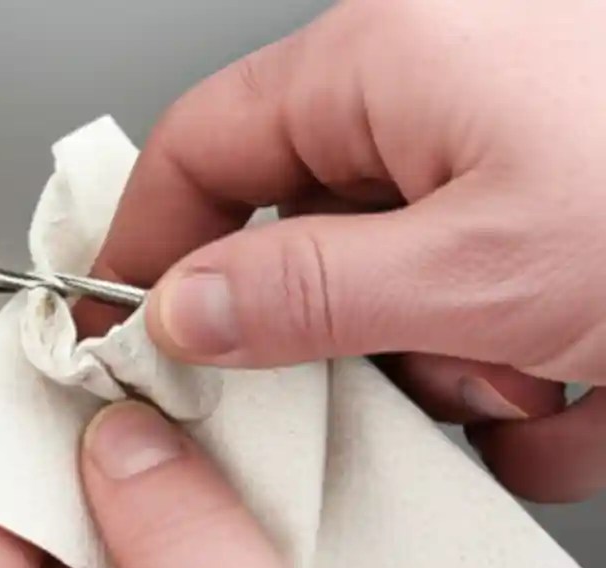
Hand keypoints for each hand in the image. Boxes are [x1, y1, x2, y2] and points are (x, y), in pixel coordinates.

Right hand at [80, 0, 605, 502]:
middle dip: (353, 346)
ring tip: (542, 385)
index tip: (118, 338)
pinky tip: (588, 386)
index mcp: (384, 60)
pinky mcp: (541, 200)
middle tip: (395, 398)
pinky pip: (479, 304)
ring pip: (396, 293)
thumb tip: (180, 311)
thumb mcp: (483, 269)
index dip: (144, 251)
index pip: (197, 150)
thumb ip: (309, 294)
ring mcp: (492, 149)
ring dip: (457, 371)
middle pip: (301, 240)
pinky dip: (523, 368)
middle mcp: (430, 89)